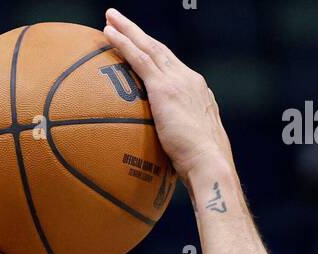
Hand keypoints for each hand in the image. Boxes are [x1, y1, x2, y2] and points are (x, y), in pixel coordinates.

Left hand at [102, 9, 234, 181]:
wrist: (210, 165)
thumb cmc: (201, 170)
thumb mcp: (191, 152)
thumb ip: (178, 145)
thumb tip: (165, 160)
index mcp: (197, 92)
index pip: (173, 68)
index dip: (157, 56)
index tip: (143, 48)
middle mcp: (189, 79)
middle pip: (160, 50)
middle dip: (139, 33)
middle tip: (120, 20)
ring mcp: (178, 80)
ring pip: (148, 47)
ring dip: (128, 30)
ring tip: (110, 18)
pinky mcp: (164, 88)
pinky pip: (139, 59)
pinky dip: (123, 43)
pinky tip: (108, 34)